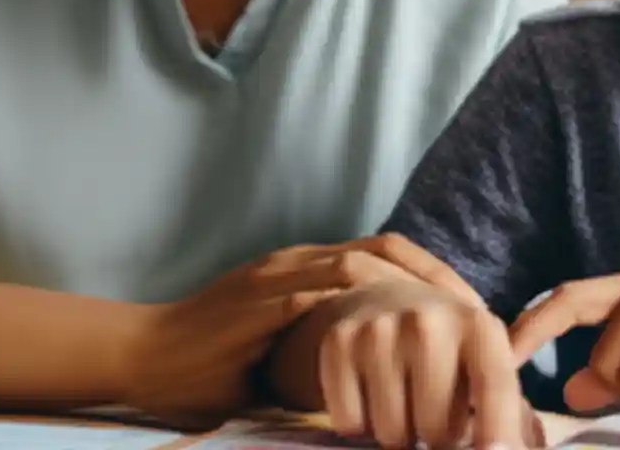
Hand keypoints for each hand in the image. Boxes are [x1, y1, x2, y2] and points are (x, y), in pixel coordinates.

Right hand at [126, 235, 482, 419]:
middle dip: (434, 277)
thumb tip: (379, 369)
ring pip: (357, 266)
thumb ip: (325, 343)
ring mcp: (275, 276)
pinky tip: (387, 337)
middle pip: (385, 250)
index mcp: (306, 265)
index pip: (386, 252)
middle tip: (474, 310)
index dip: (432, 274)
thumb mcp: (281, 343)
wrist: (144, 355)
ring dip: (405, 291)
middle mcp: (296, 260)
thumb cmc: (212, 360)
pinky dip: (357, 315)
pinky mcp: (254, 302)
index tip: (470, 306)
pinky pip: (314, 298)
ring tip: (445, 321)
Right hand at [319, 282, 543, 449]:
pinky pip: (350, 423)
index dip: (499, 435)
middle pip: (437, 431)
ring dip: (399, 434)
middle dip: (437, 437)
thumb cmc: (445, 347)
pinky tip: (370, 394)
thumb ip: (511, 413)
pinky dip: (358, 423)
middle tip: (433, 414)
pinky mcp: (337, 344)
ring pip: (392, 435)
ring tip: (404, 402)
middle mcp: (428, 321)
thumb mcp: (484, 363)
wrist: (379, 300)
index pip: (494, 390)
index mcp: (477, 326)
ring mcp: (378, 330)